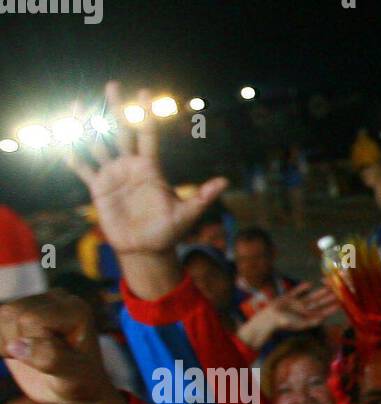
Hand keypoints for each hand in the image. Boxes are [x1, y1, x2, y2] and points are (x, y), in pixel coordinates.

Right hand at [0, 292, 124, 403]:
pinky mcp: (21, 311)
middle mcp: (56, 298)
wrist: (72, 388)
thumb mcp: (72, 378)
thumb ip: (50, 359)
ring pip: (1, 316)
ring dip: (6, 343)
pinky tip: (18, 352)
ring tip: (32, 356)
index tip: (58, 359)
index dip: (33, 344)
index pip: (30, 319)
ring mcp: (37, 302)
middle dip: (18, 343)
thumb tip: (16, 345)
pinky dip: (0, 344)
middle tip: (43, 359)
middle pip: (12, 314)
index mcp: (75, 309)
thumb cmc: (78, 383)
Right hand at [66, 82, 226, 255]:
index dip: (146, 114)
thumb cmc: (169, 232)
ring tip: (78, 106)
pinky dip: (73, 158)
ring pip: (97, 145)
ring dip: (87, 126)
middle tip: (112, 85)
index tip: (145, 92)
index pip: (148, 135)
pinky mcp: (99, 189)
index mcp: (151, 168)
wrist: (147, 250)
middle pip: (122, 131)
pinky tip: (63, 145)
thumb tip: (225, 182)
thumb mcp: (187, 214)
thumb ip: (202, 197)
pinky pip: (83, 170)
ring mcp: (113, 176)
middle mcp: (131, 167)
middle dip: (117, 109)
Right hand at [238, 284, 339, 350]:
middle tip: (338, 292)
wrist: (267, 320)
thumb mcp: (299, 324)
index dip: (331, 308)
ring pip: (310, 297)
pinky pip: (296, 293)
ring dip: (319, 292)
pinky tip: (309, 284)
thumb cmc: (283, 324)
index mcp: (307, 318)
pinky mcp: (287, 299)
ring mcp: (296, 305)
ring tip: (327, 286)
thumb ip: (311, 322)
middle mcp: (303, 312)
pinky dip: (302, 288)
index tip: (340, 303)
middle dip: (328, 298)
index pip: (322, 312)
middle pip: (318, 304)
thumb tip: (322, 319)